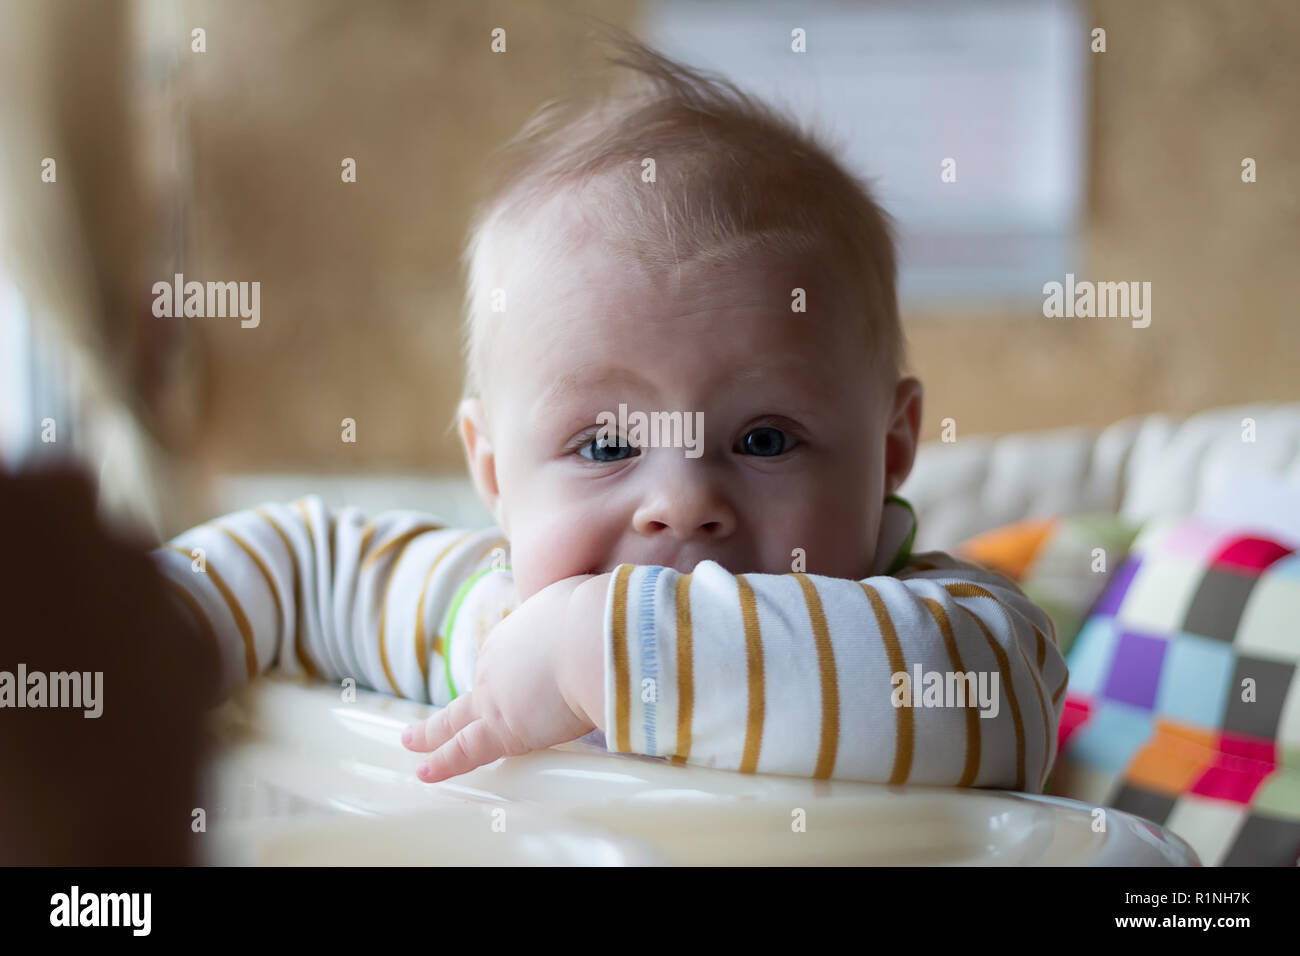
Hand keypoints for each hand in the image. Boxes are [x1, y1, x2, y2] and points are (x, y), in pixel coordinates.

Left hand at [400, 572, 609, 781]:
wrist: (594, 636)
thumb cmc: (598, 616)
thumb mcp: (580, 602)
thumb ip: (578, 616)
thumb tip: (598, 619)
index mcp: (516, 633)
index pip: (507, 660)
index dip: (514, 673)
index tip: (526, 681)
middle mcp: (496, 663)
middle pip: (474, 686)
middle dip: (457, 702)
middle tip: (437, 708)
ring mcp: (494, 697)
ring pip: (455, 718)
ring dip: (431, 731)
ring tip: (411, 739)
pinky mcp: (503, 729)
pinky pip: (465, 751)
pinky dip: (443, 762)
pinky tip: (424, 771)